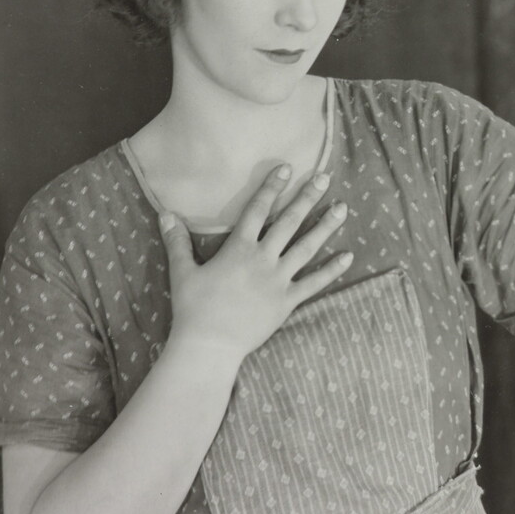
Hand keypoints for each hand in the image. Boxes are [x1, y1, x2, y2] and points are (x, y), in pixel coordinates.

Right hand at [161, 165, 352, 366]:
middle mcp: (263, 260)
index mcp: (239, 249)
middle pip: (289, 222)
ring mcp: (278, 280)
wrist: (209, 346)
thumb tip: (166, 213)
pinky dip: (332, 270)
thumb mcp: (182, 272)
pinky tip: (349, 256)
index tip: (287, 167)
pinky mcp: (288, 302)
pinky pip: (315, 283)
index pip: (257, 210)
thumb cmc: (193, 309)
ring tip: (342, 208)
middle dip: (307, 198)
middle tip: (324, 177)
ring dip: (325, 226)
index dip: (271, 187)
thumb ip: (177, 241)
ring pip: (307, 247)